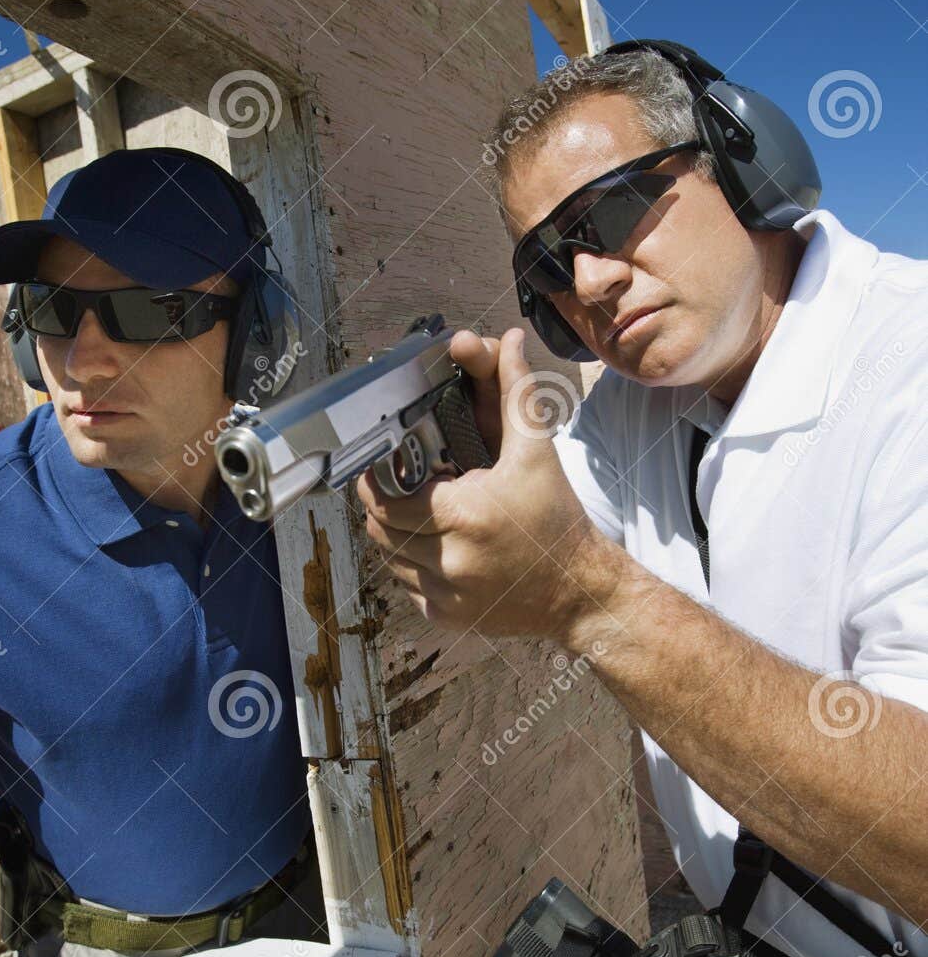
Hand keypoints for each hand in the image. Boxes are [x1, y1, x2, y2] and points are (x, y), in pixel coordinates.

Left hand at [357, 328, 614, 639]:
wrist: (580, 589)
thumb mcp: (536, 452)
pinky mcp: (445, 616)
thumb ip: (516, 392)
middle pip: (380, 529)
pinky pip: (407, 586)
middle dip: (384, 506)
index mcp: (463, 515)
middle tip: (402, 488)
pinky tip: (440, 548)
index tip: (384, 469)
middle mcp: (449, 559)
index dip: (376, 483)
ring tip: (422, 515)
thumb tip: (509, 340)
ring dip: (397, 535)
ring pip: (390, 559)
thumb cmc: (557, 519)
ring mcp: (445, 593)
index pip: (385, 500)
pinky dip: (414, 567)